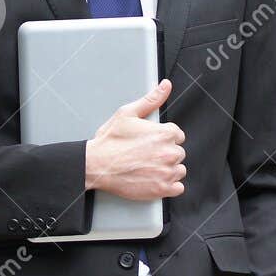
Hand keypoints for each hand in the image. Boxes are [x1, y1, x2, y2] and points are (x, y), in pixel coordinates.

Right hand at [84, 79, 186, 200]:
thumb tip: (166, 86)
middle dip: (165, 153)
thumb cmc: (110, 141)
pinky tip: (154, 179)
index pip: (177, 135)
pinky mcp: (162, 189)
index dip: (163, 137)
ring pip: (179, 170)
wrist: (96, 165)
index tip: (151, 142)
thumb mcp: (128, 113)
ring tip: (149, 167)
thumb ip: (151, 99)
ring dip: (168, 169)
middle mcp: (170, 153)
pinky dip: (169, 185)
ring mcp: (166, 173)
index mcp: (165, 133)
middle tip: (146, 154)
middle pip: (178, 152)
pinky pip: (178, 188)